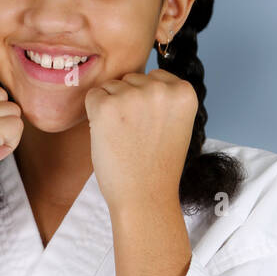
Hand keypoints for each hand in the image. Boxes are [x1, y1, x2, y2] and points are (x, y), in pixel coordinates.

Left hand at [84, 69, 197, 214]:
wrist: (145, 198)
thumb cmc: (157, 167)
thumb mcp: (175, 124)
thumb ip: (163, 99)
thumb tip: (136, 78)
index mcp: (184, 91)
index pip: (155, 77)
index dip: (147, 104)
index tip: (151, 128)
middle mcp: (160, 88)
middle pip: (132, 79)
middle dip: (129, 103)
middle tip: (137, 137)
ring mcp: (132, 95)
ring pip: (112, 87)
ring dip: (112, 109)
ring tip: (125, 139)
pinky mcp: (106, 106)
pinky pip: (93, 97)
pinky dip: (95, 116)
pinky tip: (109, 137)